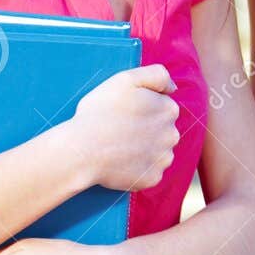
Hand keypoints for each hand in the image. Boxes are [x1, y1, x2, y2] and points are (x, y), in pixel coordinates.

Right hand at [61, 64, 181, 191]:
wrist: (80, 151)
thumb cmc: (99, 113)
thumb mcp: (126, 79)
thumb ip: (157, 75)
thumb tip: (173, 88)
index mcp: (169, 109)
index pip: (161, 106)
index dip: (141, 109)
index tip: (123, 113)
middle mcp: (173, 135)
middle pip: (162, 130)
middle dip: (145, 130)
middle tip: (117, 131)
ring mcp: (163, 159)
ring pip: (157, 152)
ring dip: (143, 150)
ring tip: (117, 148)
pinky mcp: (152, 179)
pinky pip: (148, 173)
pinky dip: (136, 170)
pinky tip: (119, 164)